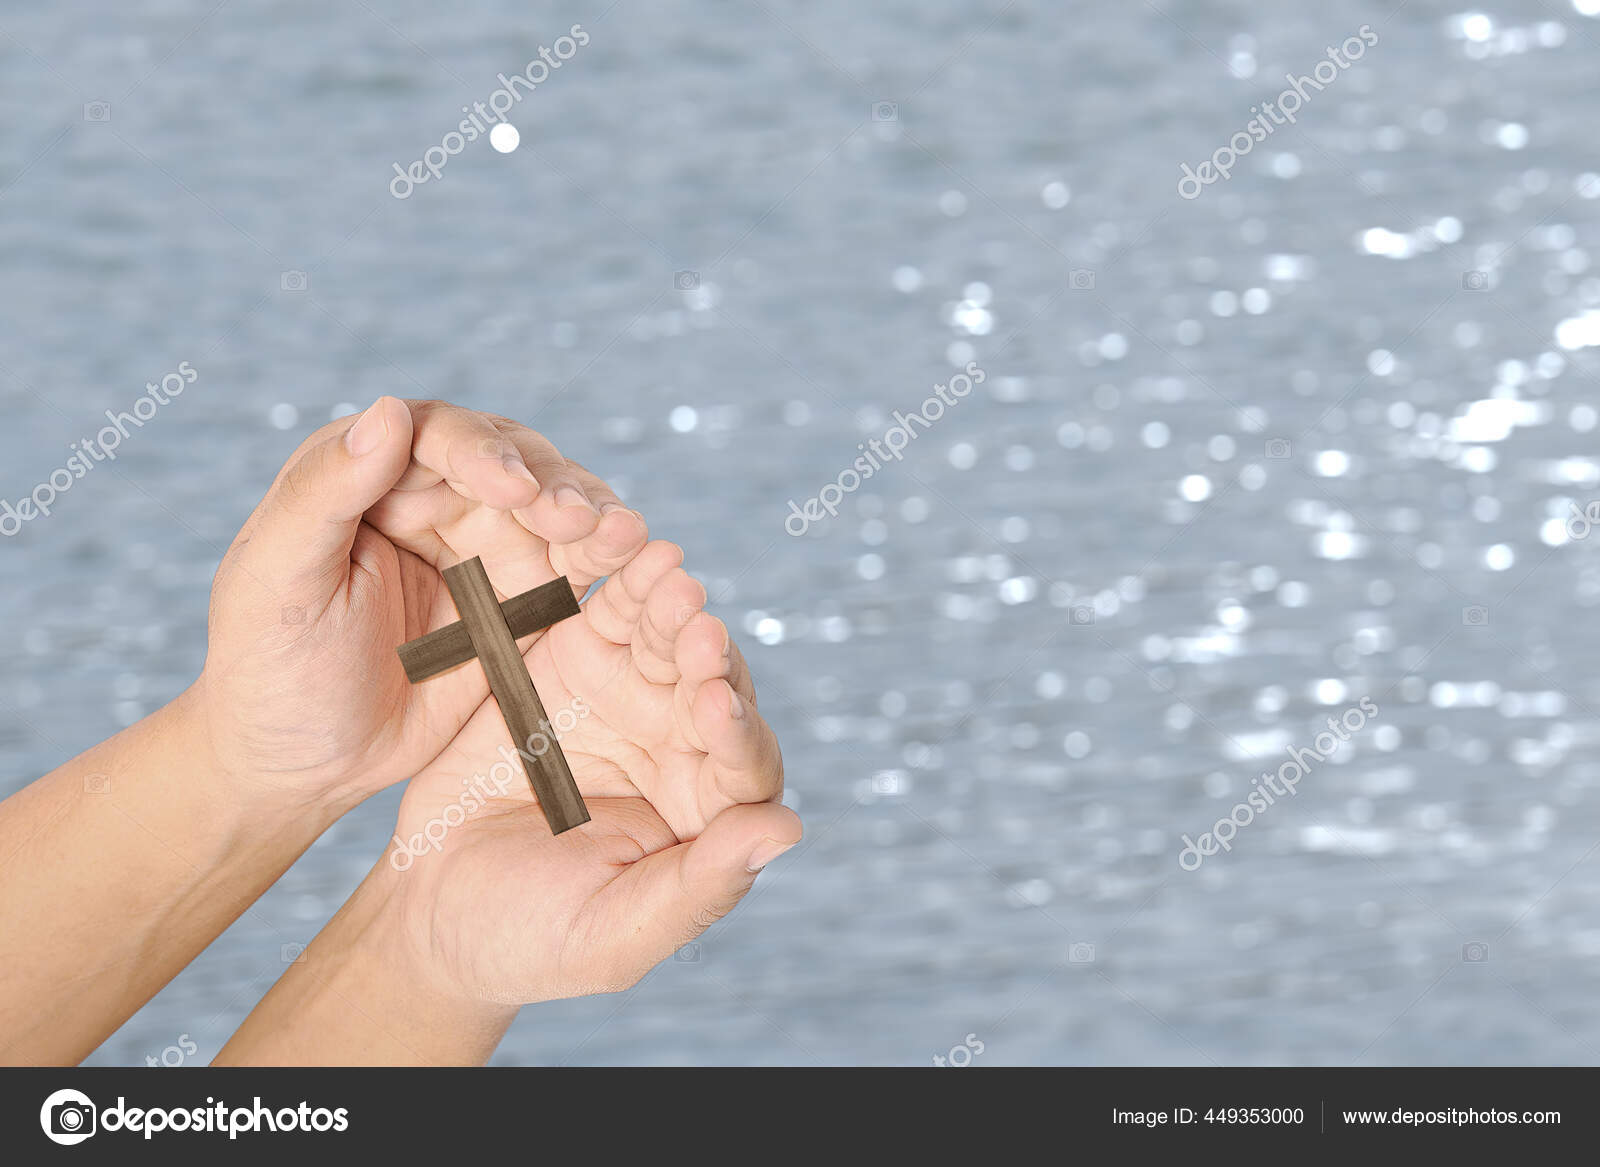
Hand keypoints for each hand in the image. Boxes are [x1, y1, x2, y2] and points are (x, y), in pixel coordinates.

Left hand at [196, 397, 647, 811]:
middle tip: (577, 519)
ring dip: (592, 514)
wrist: (298, 763)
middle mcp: (434, 494)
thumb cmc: (266, 668)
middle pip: (514, 461)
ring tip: (620, 534)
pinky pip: (574, 567)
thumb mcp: (276, 580)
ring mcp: (484, 545)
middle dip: (553, 484)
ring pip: (555, 507)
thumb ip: (325, 491)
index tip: (511, 488)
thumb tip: (388, 408)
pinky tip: (634, 558)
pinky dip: (607, 560)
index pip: (437, 436)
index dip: (480, 452)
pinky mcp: (521, 597)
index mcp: (367, 471)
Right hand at [385, 541, 798, 1004]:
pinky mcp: (577, 655)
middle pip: (714, 688)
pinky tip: (635, 556)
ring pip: (668, 640)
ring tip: (668, 578)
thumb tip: (788, 830)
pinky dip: (623, 582)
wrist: (433, 906)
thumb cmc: (531, 938)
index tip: (716, 708)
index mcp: (709, 813)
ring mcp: (633, 695)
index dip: (736, 737)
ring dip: (672, 609)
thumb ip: (700, 886)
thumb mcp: (615, 933)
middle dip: (706, 657)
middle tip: (696, 628)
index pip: (745, 767)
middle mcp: (683, 745)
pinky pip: (609, 610)